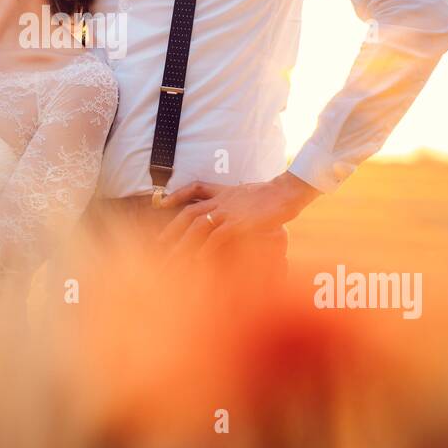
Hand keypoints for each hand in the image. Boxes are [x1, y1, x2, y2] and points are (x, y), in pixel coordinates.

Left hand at [155, 172, 321, 262]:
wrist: (287, 193)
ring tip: (172, 257)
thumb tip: (232, 209)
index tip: (161, 203)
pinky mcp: (239, 223)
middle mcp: (222, 201)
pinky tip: (198, 259)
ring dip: (183, 243)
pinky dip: (205, 249)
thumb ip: (236, 200)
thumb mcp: (250, 192)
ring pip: (198, 227)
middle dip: (172, 228)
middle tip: (159, 244)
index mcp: (224, 191)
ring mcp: (229, 211)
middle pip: (189, 213)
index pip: (194, 188)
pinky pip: (217, 237)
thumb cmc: (273, 196)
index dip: (176, 194)